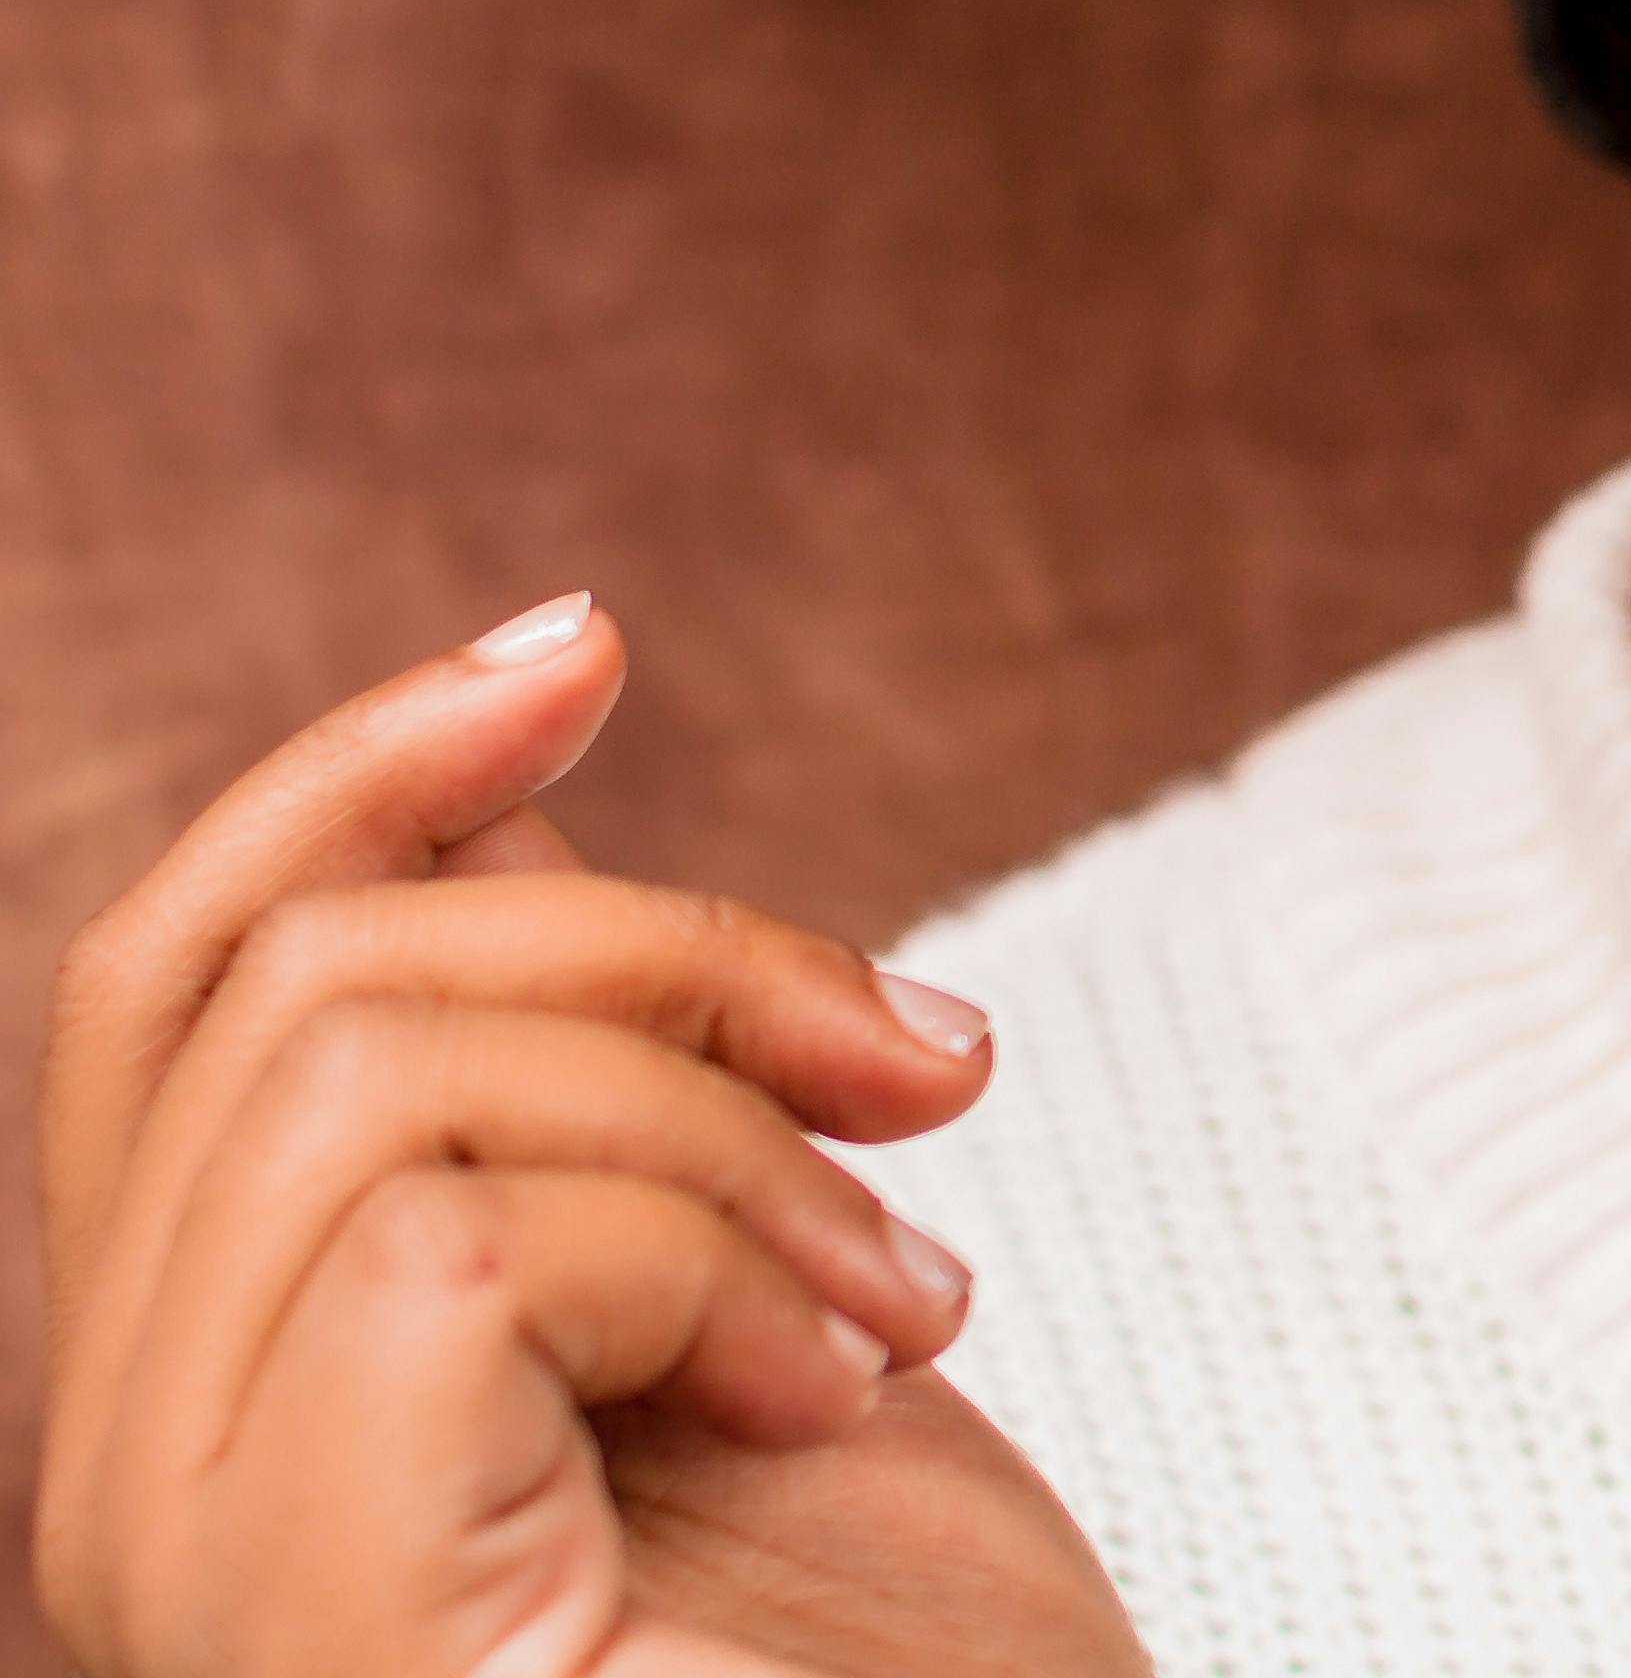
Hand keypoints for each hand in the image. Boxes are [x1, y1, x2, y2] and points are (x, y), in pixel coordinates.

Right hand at [32, 596, 1147, 1677]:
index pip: (164, 989)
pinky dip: (702, 1245)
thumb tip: (507, 818)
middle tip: (930, 1079)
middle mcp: (114, 1493)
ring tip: (894, 1300)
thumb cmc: (890, 1673)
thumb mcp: (727, 1310)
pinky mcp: (295, 1597)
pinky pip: (447, 1227)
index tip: (594, 641)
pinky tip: (842, 1382)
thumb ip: (576, 1105)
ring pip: (369, 1062)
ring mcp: (171, 1562)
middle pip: (291, 977)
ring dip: (717, 1123)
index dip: (361, 768)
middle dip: (665, 946)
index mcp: (204, 1407)